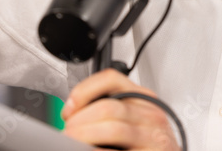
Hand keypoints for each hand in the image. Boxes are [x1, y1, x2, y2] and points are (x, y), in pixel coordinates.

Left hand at [62, 69, 179, 150]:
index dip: (83, 91)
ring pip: (112, 128)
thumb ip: (112, 112)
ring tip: (72, 143)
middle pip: (107, 106)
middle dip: (79, 120)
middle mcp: (152, 114)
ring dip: (84, 136)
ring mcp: (154, 137)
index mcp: (144, 99)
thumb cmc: (148, 146)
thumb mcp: (135, 121)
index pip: (111, 79)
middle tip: (67, 132)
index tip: (69, 109)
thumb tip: (73, 115)